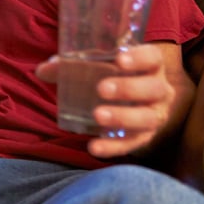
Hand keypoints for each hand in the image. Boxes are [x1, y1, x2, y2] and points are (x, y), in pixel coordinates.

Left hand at [37, 43, 173, 157]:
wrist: (133, 102)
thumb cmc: (112, 75)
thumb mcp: (96, 66)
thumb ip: (71, 65)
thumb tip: (43, 70)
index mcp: (150, 65)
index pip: (152, 57)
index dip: (139, 58)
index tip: (119, 60)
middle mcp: (160, 90)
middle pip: (153, 88)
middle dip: (128, 88)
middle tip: (101, 89)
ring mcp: (156, 115)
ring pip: (148, 118)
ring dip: (122, 117)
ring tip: (97, 116)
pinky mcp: (146, 136)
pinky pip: (134, 143)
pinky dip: (114, 147)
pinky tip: (94, 147)